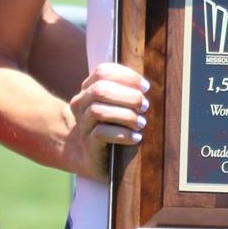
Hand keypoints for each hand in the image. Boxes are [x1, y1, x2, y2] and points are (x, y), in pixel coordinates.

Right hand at [67, 61, 147, 179]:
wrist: (90, 157)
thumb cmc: (111, 126)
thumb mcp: (116, 106)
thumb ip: (126, 92)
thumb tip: (146, 86)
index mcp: (88, 90)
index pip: (102, 72)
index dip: (126, 76)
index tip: (145, 86)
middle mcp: (81, 104)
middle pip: (100, 90)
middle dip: (127, 96)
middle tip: (145, 106)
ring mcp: (82, 124)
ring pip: (98, 111)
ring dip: (125, 115)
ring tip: (141, 123)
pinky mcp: (88, 144)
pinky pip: (100, 134)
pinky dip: (122, 134)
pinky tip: (135, 137)